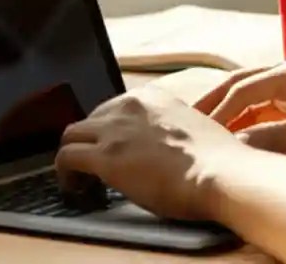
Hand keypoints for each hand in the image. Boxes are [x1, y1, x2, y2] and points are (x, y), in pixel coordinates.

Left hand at [55, 85, 241, 220]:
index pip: (114, 107)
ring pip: (71, 135)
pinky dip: (65, 174)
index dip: (110, 130)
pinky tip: (76, 188)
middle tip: (95, 165)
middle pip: (90, 119)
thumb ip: (169, 129)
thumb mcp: (191, 128)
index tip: (114, 146)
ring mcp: (116, 129)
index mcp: (153, 97)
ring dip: (73, 155)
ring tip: (82, 178)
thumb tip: (160, 148)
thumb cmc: (217, 159)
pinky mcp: (105, 156)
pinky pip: (66, 158)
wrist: (220, 172)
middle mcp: (130, 105)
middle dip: (89, 141)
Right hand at [195, 55, 285, 156]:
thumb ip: (275, 139)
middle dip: (211, 102)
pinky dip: (246, 114)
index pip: (242, 91)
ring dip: (227, 108)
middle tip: (183, 122)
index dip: (218, 114)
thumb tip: (236, 147)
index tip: (198, 135)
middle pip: (240, 83)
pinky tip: (235, 131)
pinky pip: (266, 102)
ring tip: (201, 127)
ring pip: (251, 91)